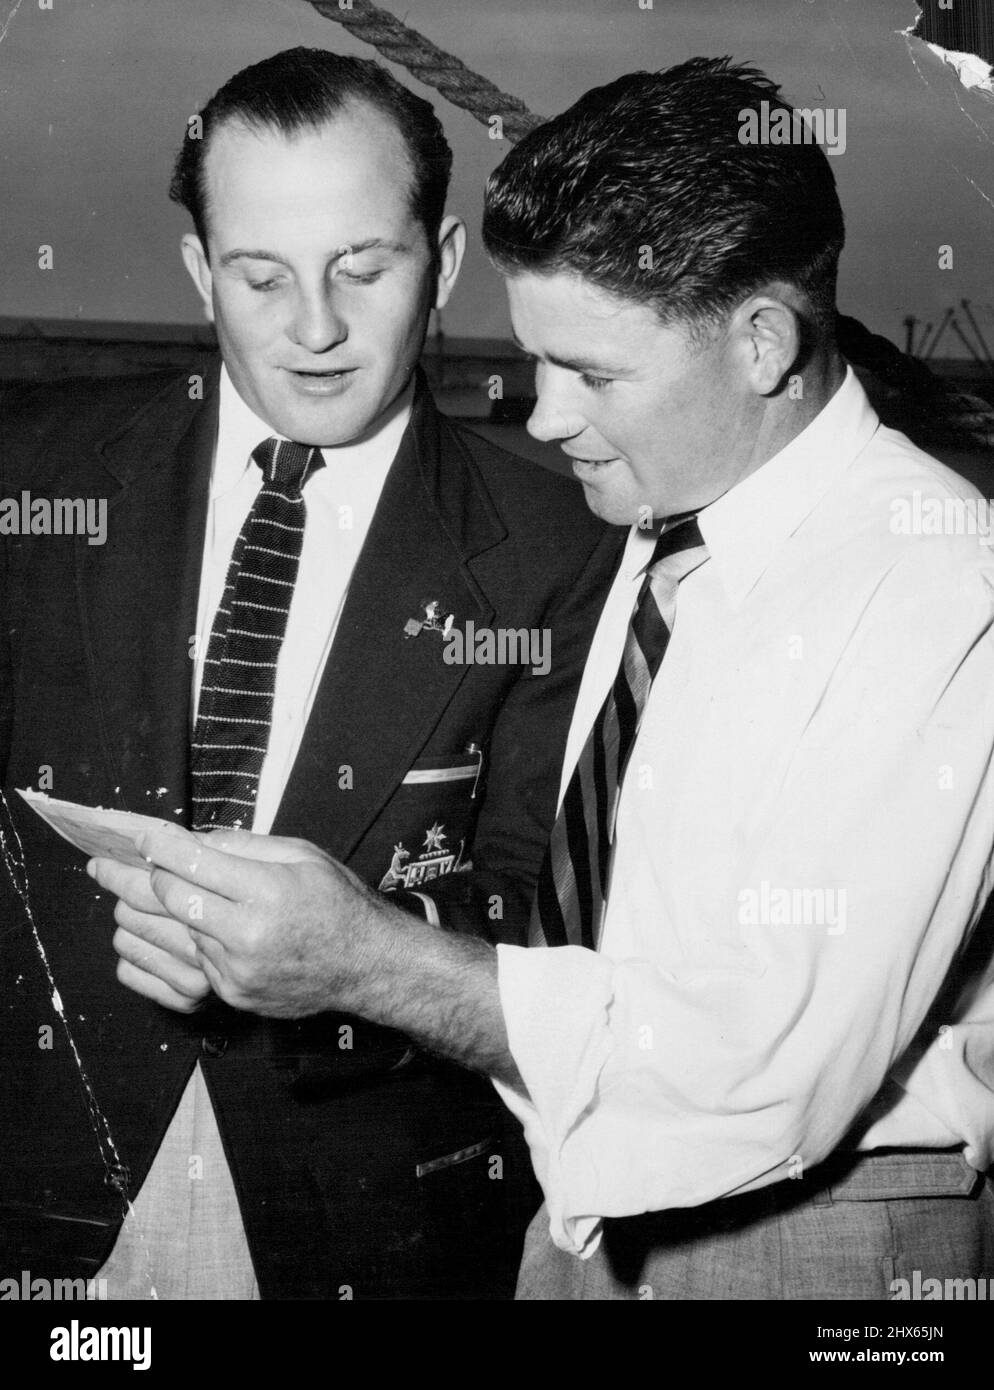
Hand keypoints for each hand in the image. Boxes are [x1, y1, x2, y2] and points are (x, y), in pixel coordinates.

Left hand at [89, 825, 392, 1018]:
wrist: (365, 965)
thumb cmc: (337, 902)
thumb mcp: (302, 855)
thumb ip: (245, 846)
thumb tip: (194, 840)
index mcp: (268, 891)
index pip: (193, 863)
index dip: (158, 846)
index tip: (138, 836)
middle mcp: (249, 934)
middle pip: (170, 900)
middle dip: (133, 877)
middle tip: (104, 866)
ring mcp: (238, 971)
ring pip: (174, 933)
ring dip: (152, 913)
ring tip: (126, 896)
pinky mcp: (233, 994)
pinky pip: (189, 962)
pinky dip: (183, 942)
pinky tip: (174, 928)